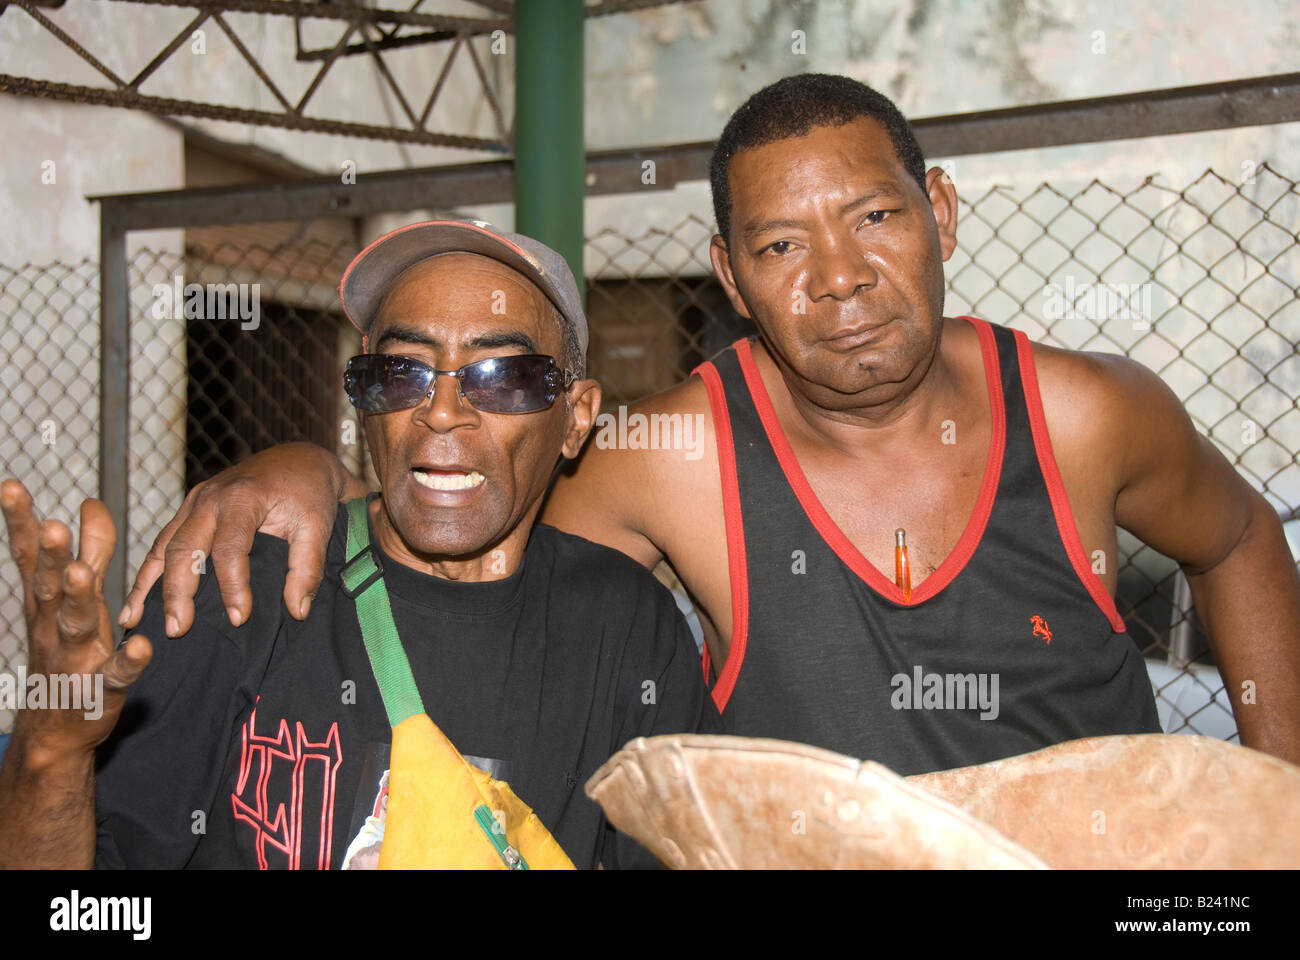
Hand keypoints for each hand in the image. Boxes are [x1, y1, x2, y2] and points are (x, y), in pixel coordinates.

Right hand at [1, 480, 150, 766]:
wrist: (55, 728)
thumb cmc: (68, 649)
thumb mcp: (76, 598)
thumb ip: (88, 550)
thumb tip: (93, 503)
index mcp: (48, 600)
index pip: (30, 556)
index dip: (20, 522)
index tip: (11, 485)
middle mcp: (54, 624)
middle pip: (51, 585)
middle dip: (52, 556)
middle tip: (52, 525)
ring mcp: (75, 656)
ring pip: (75, 624)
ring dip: (79, 600)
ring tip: (82, 575)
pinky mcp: (101, 688)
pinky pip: (116, 674)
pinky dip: (128, 660)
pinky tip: (142, 646)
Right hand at [118, 443, 357, 635]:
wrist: (298, 461)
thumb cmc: (309, 493)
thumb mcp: (319, 526)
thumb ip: (308, 567)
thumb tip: (297, 611)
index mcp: (243, 497)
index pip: (230, 547)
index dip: (233, 585)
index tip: (239, 619)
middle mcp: (211, 498)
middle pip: (184, 547)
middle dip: (177, 591)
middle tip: (177, 629)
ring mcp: (194, 503)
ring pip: (163, 546)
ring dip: (149, 585)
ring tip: (137, 622)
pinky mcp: (188, 511)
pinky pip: (162, 543)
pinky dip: (147, 574)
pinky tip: (135, 604)